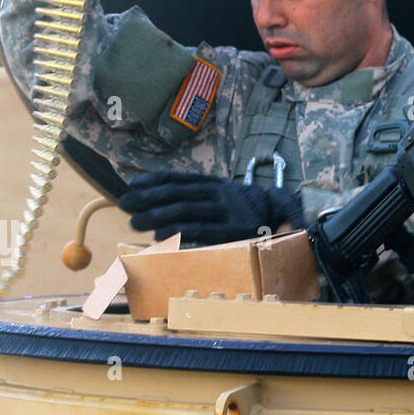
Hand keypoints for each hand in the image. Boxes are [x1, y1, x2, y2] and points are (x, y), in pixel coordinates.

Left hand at [117, 171, 305, 245]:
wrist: (288, 219)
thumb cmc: (249, 212)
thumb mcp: (228, 198)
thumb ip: (201, 197)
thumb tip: (158, 197)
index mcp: (218, 185)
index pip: (182, 179)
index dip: (156, 180)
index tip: (133, 183)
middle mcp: (223, 194)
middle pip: (180, 193)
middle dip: (150, 198)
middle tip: (125, 204)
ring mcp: (229, 212)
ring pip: (188, 210)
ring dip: (158, 215)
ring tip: (134, 222)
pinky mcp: (235, 232)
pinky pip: (204, 230)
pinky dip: (180, 231)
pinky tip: (160, 235)